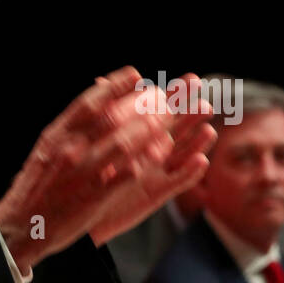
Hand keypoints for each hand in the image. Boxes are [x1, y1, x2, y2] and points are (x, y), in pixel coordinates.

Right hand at [0, 67, 212, 271]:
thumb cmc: (38, 185)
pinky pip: (129, 173)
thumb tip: (96, 93)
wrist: (21, 226)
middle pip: (112, 118)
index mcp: (57, 134)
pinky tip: (162, 151)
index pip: (89, 102)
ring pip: (124, 142)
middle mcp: (70, 149)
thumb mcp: (48, 147)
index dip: (115, 86)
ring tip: (167, 120)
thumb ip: (72, 124)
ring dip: (149, 129)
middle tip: (161, 97)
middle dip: (141, 105)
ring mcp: (84, 172)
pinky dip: (147, 159)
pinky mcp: (97, 196)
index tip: (134, 75)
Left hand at [88, 73, 215, 246]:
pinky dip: (190, 172)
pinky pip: (177, 182)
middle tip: (208, 102)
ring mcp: (156, 171)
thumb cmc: (83, 168)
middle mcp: (151, 149)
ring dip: (197, 142)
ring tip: (208, 129)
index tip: (192, 79)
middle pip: (178, 128)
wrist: (75, 203)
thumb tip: (100, 80)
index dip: (178, 94)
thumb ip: (103, 111)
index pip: (163, 108)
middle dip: (193, 113)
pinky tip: (201, 161)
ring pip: (183, 153)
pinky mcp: (156, 193)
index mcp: (139, 132)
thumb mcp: (92, 137)